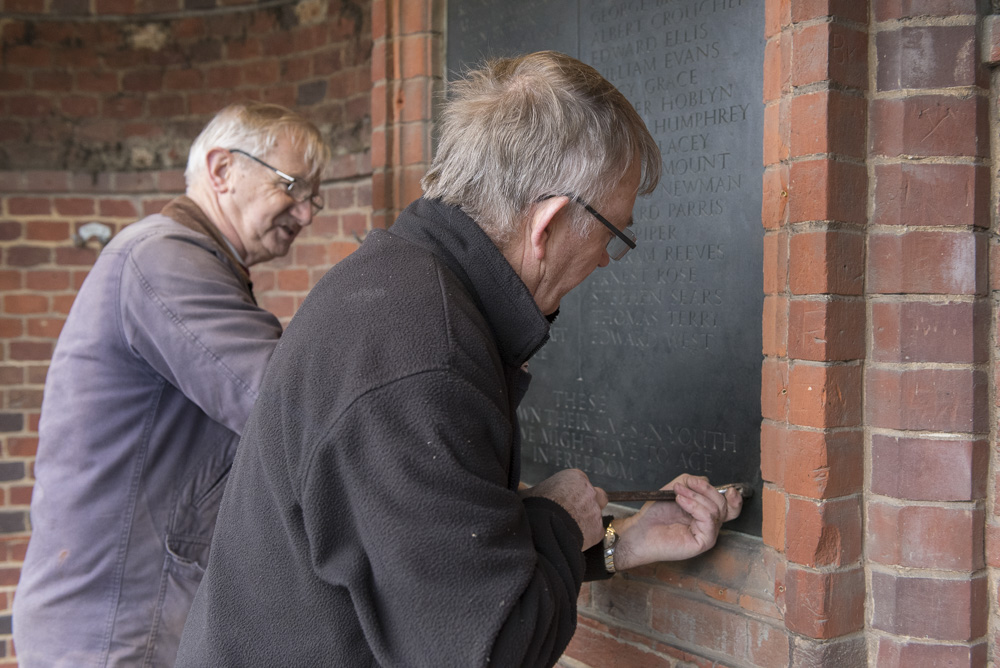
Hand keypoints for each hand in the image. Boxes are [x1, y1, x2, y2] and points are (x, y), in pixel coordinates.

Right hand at [520, 469, 607, 548]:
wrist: (544, 528)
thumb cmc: (535, 507)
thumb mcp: (528, 493)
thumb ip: (529, 489)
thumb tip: (518, 487)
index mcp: (574, 477)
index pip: (581, 482)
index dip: (574, 492)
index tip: (566, 499)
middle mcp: (589, 491)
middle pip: (597, 496)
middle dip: (589, 503)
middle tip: (575, 512)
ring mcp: (595, 511)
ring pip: (597, 515)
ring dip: (588, 520)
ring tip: (572, 528)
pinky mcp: (598, 530)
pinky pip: (597, 532)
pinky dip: (589, 536)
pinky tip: (575, 539)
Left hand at [611, 474, 741, 570]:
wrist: (642, 529)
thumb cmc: (656, 513)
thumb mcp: (677, 488)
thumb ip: (693, 482)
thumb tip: (706, 482)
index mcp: (706, 512)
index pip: (730, 507)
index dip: (735, 498)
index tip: (731, 489)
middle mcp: (709, 524)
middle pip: (723, 504)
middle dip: (704, 489)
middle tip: (684, 485)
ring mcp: (708, 534)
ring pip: (715, 509)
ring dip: (695, 496)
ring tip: (677, 493)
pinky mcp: (704, 542)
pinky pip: (708, 519)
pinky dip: (694, 506)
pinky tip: (681, 501)